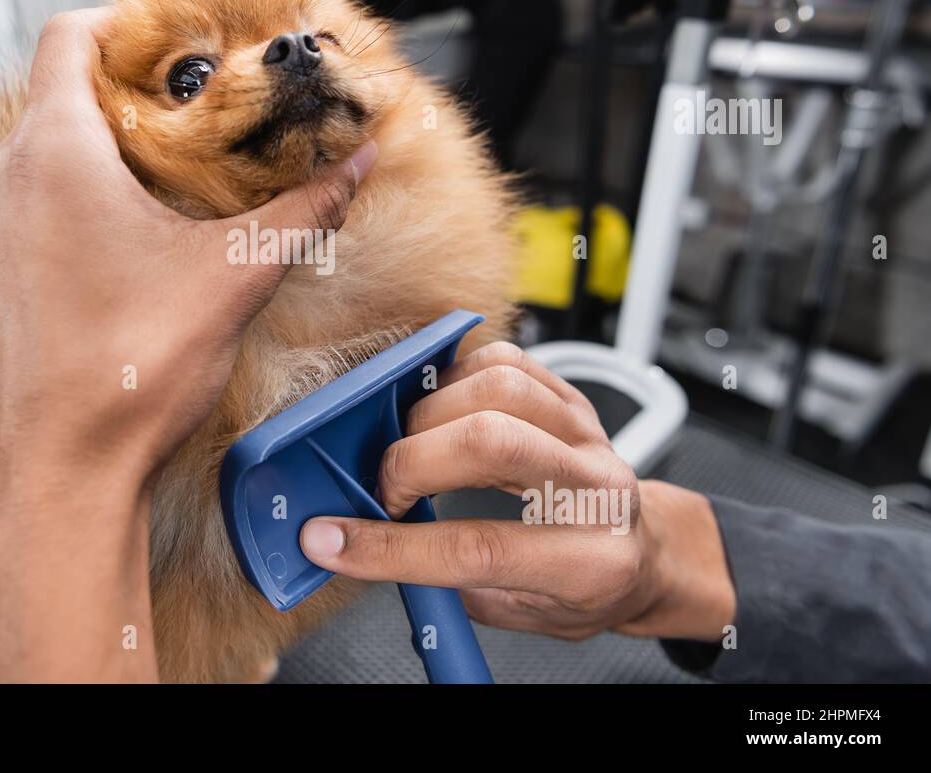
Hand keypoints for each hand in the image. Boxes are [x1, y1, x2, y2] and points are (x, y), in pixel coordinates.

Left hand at [0, 8, 376, 680]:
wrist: (68, 466)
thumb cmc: (134, 366)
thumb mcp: (237, 273)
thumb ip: (304, 207)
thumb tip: (358, 160)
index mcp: (56, 150)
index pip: (68, 33)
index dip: (125, 19)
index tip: (181, 36)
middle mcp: (12, 173)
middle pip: (62, 83)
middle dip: (133, 80)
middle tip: (204, 96)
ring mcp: (1, 222)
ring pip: (51, 139)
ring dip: (112, 134)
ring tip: (187, 156)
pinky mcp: (7, 264)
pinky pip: (41, 189)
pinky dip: (89, 181)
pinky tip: (149, 220)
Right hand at [299, 342, 734, 641]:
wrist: (644, 556)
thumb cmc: (581, 590)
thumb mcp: (518, 614)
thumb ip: (447, 579)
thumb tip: (361, 539)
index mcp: (590, 562)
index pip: (477, 549)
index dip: (390, 547)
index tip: (329, 540)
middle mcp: (598, 488)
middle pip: (491, 444)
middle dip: (410, 463)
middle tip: (382, 491)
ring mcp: (588, 433)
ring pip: (498, 388)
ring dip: (430, 414)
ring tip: (411, 447)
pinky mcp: (572, 397)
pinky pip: (505, 360)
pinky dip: (455, 376)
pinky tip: (439, 409)